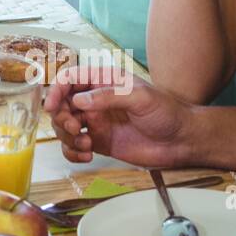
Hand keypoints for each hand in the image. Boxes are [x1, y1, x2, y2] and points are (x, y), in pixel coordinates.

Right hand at [43, 66, 195, 166]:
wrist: (183, 140)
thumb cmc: (167, 112)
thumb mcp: (140, 98)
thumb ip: (109, 96)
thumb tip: (78, 101)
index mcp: (104, 81)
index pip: (70, 79)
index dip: (56, 91)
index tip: (52, 106)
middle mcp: (96, 100)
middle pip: (62, 105)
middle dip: (61, 118)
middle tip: (76, 128)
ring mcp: (96, 122)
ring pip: (64, 126)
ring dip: (67, 137)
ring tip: (85, 145)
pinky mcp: (99, 142)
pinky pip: (74, 146)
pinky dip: (72, 152)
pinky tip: (86, 155)